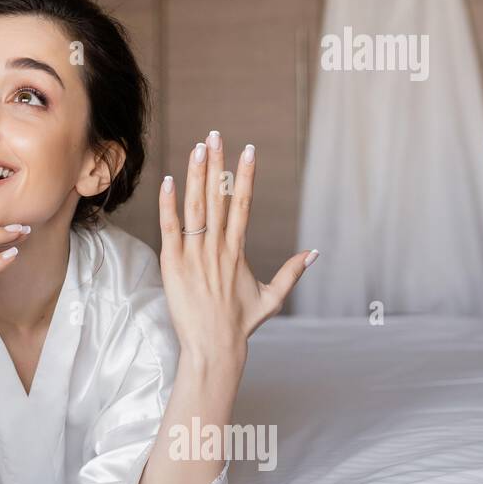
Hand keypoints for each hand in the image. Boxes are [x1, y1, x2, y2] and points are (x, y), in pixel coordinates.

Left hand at [158, 132, 316, 362]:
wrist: (215, 348)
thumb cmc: (239, 325)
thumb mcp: (271, 298)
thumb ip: (292, 272)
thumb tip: (314, 253)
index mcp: (238, 251)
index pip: (243, 204)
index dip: (245, 176)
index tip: (249, 150)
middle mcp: (218, 247)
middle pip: (219, 197)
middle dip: (218, 164)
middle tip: (217, 135)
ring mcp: (196, 254)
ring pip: (196, 207)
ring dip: (196, 175)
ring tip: (198, 148)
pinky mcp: (174, 264)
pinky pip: (171, 229)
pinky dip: (169, 205)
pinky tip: (168, 181)